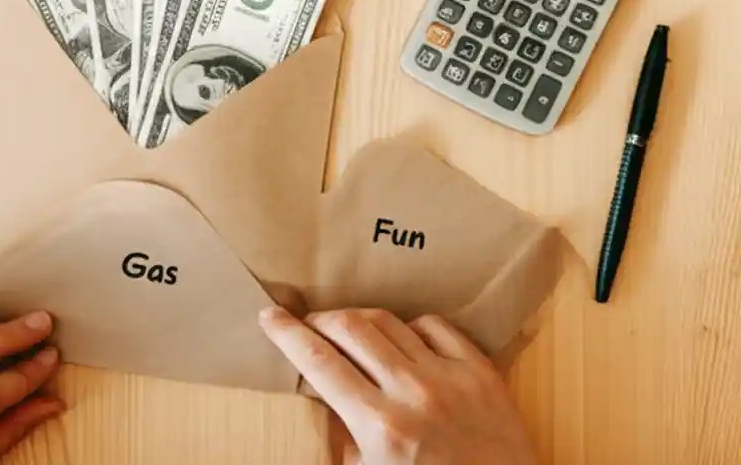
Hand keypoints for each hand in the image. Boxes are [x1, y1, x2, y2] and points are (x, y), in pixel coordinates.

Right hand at [259, 307, 534, 464]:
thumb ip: (346, 436)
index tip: (270, 316)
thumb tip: (328, 396)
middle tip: (307, 325)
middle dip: (320, 320)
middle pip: (350, 327)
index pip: (319, 362)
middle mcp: (412, 394)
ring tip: (347, 330)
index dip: (287, 333)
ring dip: (359, 320)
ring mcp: (451, 378)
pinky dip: (410, 327)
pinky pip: (435, 327)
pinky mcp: (482, 372)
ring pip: (389, 320)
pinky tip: (403, 340)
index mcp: (379, 427)